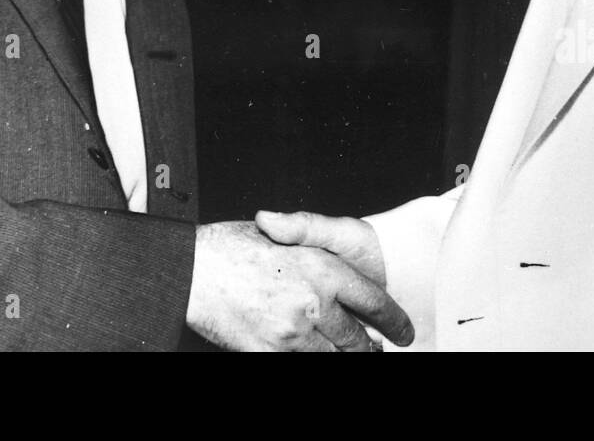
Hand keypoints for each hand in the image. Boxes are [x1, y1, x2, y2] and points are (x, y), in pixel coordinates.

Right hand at [186, 220, 411, 350]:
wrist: (190, 271)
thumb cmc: (230, 246)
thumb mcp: (278, 230)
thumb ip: (310, 239)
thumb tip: (332, 257)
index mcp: (322, 268)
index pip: (372, 301)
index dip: (392, 320)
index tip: (403, 332)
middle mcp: (314, 302)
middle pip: (356, 339)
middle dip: (369, 349)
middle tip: (376, 350)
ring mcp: (293, 333)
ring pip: (332, 357)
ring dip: (344, 357)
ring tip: (351, 355)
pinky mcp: (271, 352)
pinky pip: (303, 363)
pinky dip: (312, 358)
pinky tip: (312, 353)